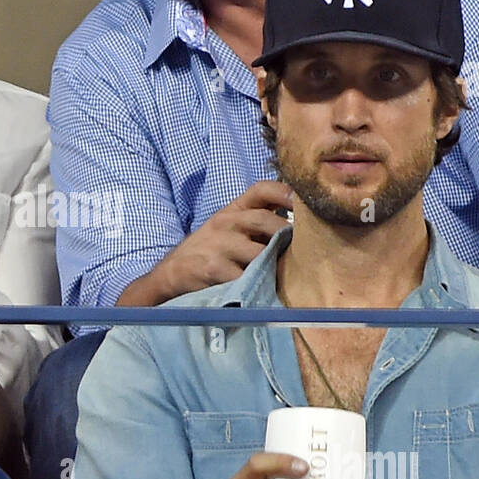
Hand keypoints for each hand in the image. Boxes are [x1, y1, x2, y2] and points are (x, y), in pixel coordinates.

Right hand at [150, 181, 292, 300]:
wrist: (172, 273)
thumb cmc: (210, 250)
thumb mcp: (229, 228)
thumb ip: (258, 222)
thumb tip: (303, 224)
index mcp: (232, 210)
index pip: (260, 189)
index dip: (284, 192)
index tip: (304, 203)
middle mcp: (225, 222)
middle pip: (264, 220)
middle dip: (287, 235)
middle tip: (306, 249)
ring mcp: (218, 245)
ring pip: (259, 252)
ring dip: (275, 263)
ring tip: (289, 274)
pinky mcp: (213, 268)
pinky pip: (244, 276)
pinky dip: (258, 284)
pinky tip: (265, 289)